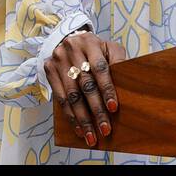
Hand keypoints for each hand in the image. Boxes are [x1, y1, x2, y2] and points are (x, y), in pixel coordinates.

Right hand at [44, 30, 127, 148]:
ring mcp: (58, 60)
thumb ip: (118, 61)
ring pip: (71, 95)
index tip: (113, 108)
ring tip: (91, 136)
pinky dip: (70, 116)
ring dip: (82, 118)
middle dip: (96, 109)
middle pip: (85, 84)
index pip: (99, 68)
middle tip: (105, 129)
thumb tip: (126, 84)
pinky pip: (60, 98)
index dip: (107, 89)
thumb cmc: (94, 48)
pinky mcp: (49, 69)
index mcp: (89, 42)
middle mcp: (71, 49)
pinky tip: (79, 129)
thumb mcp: (109, 48)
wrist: (69, 39)